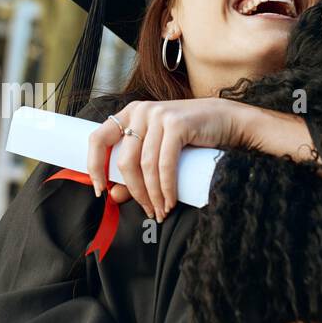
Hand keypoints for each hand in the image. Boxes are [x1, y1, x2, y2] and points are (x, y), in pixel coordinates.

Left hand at [87, 98, 255, 220]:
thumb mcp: (157, 152)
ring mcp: (158, 115)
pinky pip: (164, 164)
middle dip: (135, 191)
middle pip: (125, 160)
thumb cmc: (190, 138)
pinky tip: (169, 201)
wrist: (227, 120)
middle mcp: (140, 111)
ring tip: (161, 211)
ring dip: (153, 194)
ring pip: (145, 165)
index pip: (97, 139)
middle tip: (147, 210)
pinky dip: (166, 188)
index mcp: (129, 114)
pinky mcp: (177, 124)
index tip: (99, 190)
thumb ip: (135, 172)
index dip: (94, 166)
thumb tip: (112, 195)